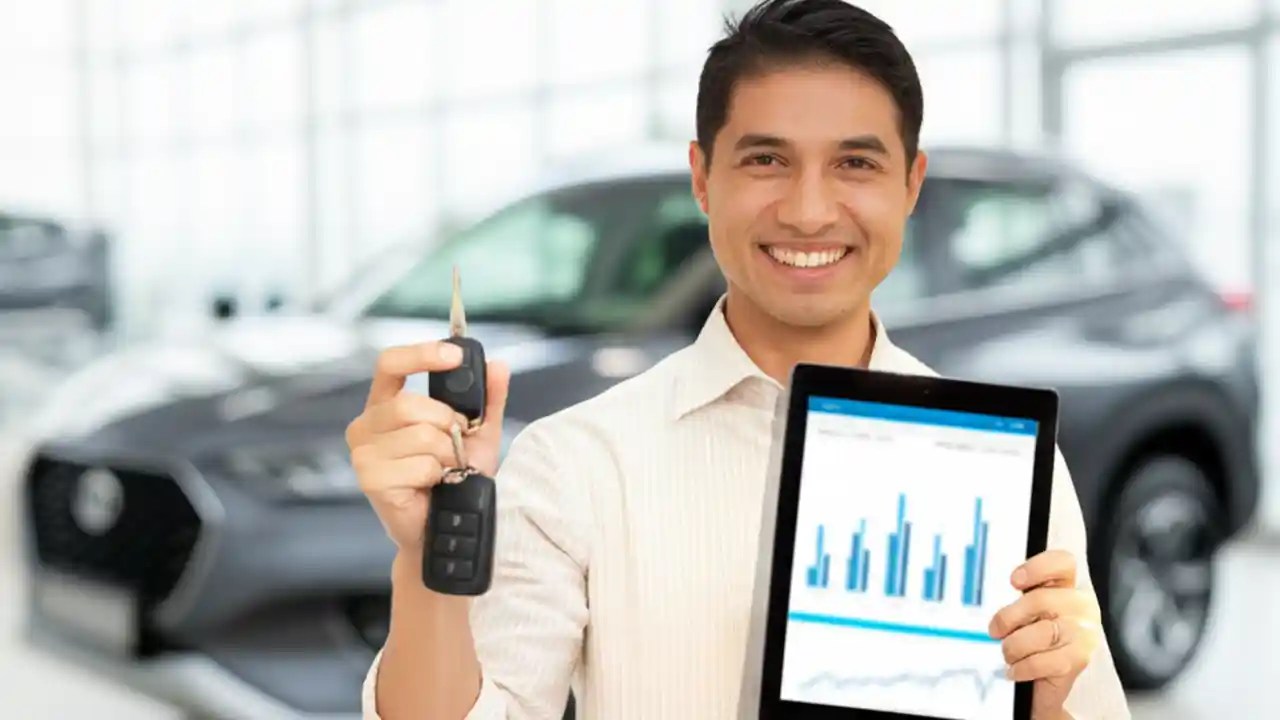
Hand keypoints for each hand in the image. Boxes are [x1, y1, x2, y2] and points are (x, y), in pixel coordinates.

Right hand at [345, 341, 509, 551]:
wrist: (446, 525)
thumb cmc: (455, 478)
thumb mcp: (479, 434)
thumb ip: (489, 399)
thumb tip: (499, 365)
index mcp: (384, 405)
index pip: (390, 364)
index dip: (421, 355)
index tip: (454, 356)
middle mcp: (366, 425)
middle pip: (411, 404)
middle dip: (447, 423)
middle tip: (456, 444)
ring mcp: (363, 453)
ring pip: (421, 435)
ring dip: (446, 454)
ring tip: (445, 468)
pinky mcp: (371, 479)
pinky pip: (420, 465)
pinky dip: (438, 474)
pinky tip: (433, 484)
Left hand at [988, 550, 1101, 718]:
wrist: (1049, 681)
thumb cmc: (1037, 641)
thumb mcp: (1028, 613)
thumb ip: (1021, 599)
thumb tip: (995, 605)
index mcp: (1068, 587)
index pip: (1063, 563)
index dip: (1038, 567)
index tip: (1014, 581)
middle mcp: (1081, 606)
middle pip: (1040, 599)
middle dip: (1009, 617)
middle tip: (996, 630)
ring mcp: (1084, 633)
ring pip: (1040, 632)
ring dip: (1014, 647)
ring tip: (1010, 654)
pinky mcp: (1079, 660)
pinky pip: (1040, 661)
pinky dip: (1021, 667)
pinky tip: (1015, 669)